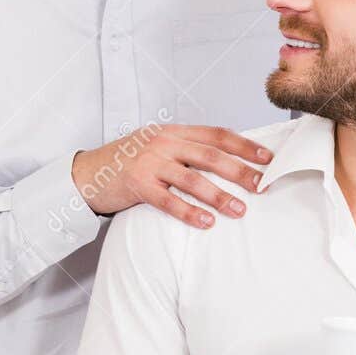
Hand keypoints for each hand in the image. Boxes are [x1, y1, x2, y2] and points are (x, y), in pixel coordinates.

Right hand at [72, 124, 271, 228]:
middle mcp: (164, 142)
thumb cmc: (130, 162)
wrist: (88, 172)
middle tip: (262, 186)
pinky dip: (188, 211)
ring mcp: (150, 162)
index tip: (268, 159)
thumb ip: (188, 150)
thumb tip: (229, 163)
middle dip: (239, 171)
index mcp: (174, 132)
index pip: (216, 135)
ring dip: (218, 195)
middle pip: (210, 155)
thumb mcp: (160, 146)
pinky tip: (205, 223)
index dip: (244, 146)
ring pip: (192, 178)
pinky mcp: (137, 184)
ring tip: (239, 210)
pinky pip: (167, 200)